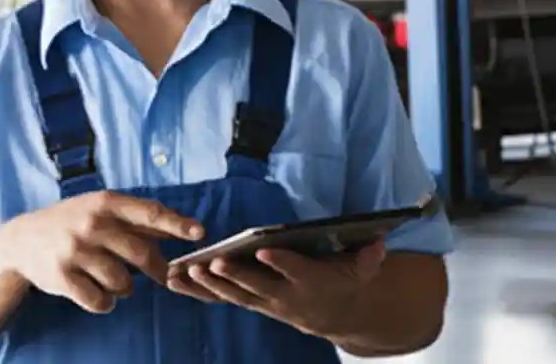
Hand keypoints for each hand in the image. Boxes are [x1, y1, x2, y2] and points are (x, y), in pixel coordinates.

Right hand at [0, 191, 204, 314]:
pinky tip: (98, 293)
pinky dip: (105, 303)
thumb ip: (138, 217)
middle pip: (141, 254)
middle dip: (157, 269)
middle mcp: (91, 225)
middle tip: (163, 276)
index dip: (176, 224)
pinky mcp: (62, 278)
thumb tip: (184, 225)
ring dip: (125, 288)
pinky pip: (100, 301)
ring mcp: (75, 252)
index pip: (149, 213)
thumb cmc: (71, 222)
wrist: (20, 240)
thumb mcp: (100, 208)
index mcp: (104, 203)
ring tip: (115, 280)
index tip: (200, 233)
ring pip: (122, 283)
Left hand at [166, 240, 385, 337]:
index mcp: (311, 281)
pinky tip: (176, 280)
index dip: (280, 262)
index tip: (264, 250)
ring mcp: (265, 302)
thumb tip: (378, 241)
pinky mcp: (252, 303)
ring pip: (235, 294)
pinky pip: (223, 298)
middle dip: (236, 275)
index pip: (294, 270)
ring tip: (187, 271)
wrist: (335, 314)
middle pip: (257, 285)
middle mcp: (285, 296)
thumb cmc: (346, 281)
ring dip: (210, 284)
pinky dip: (200, 291)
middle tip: (215, 261)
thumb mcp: (362, 269)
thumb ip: (368, 256)